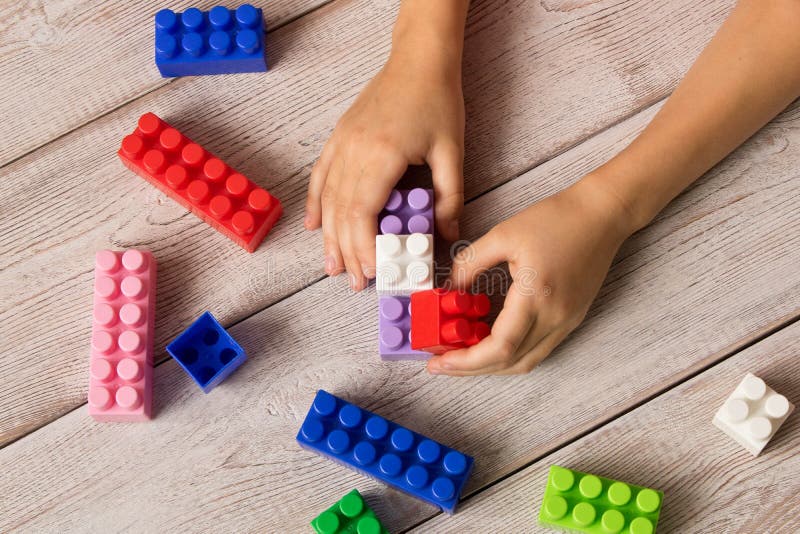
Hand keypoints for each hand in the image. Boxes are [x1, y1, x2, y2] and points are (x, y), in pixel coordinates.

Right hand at [304, 47, 464, 289]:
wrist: (418, 58)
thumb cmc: (437, 100)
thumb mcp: (452, 151)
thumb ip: (449, 196)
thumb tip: (446, 235)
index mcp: (382, 155)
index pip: (364, 212)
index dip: (363, 247)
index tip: (371, 272)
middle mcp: (354, 151)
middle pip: (342, 212)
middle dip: (346, 251)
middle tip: (353, 282)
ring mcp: (342, 143)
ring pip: (327, 198)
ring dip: (328, 236)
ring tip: (331, 267)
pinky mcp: (338, 137)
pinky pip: (320, 175)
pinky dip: (314, 203)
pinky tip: (313, 226)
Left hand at [427, 176, 635, 374]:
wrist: (602, 215)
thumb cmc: (556, 219)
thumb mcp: (503, 234)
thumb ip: (470, 263)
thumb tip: (447, 289)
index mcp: (536, 295)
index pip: (500, 347)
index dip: (466, 361)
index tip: (439, 361)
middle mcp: (555, 317)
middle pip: (510, 363)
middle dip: (470, 369)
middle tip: (440, 364)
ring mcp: (566, 322)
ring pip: (524, 362)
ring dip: (490, 366)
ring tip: (459, 357)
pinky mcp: (570, 319)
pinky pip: (537, 349)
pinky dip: (509, 354)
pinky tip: (487, 343)